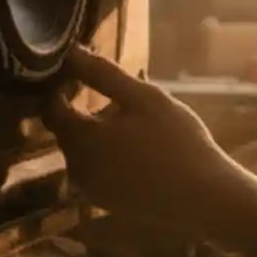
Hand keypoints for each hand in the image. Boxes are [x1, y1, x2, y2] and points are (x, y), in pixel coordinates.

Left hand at [42, 47, 255, 232]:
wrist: (205, 199)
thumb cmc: (176, 141)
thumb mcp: (142, 98)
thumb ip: (102, 73)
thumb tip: (68, 51)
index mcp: (79, 141)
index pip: (50, 108)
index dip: (61, 86)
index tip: (81, 71)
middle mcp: (76, 169)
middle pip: (68, 130)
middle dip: (85, 110)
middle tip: (121, 96)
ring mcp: (92, 191)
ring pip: (86, 151)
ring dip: (101, 133)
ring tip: (137, 121)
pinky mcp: (109, 204)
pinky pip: (100, 170)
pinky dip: (111, 154)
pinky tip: (142, 147)